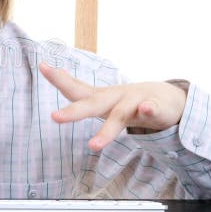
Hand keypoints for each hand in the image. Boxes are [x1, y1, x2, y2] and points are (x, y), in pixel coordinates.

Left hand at [39, 62, 186, 151]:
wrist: (167, 97)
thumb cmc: (128, 100)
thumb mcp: (102, 98)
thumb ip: (80, 90)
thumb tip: (55, 72)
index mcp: (100, 98)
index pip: (77, 89)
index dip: (60, 79)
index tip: (43, 66)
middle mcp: (114, 97)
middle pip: (92, 103)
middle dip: (73, 112)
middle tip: (54, 117)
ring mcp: (135, 102)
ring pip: (120, 115)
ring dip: (106, 131)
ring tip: (93, 145)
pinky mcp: (156, 108)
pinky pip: (152, 109)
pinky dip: (149, 109)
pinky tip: (146, 109)